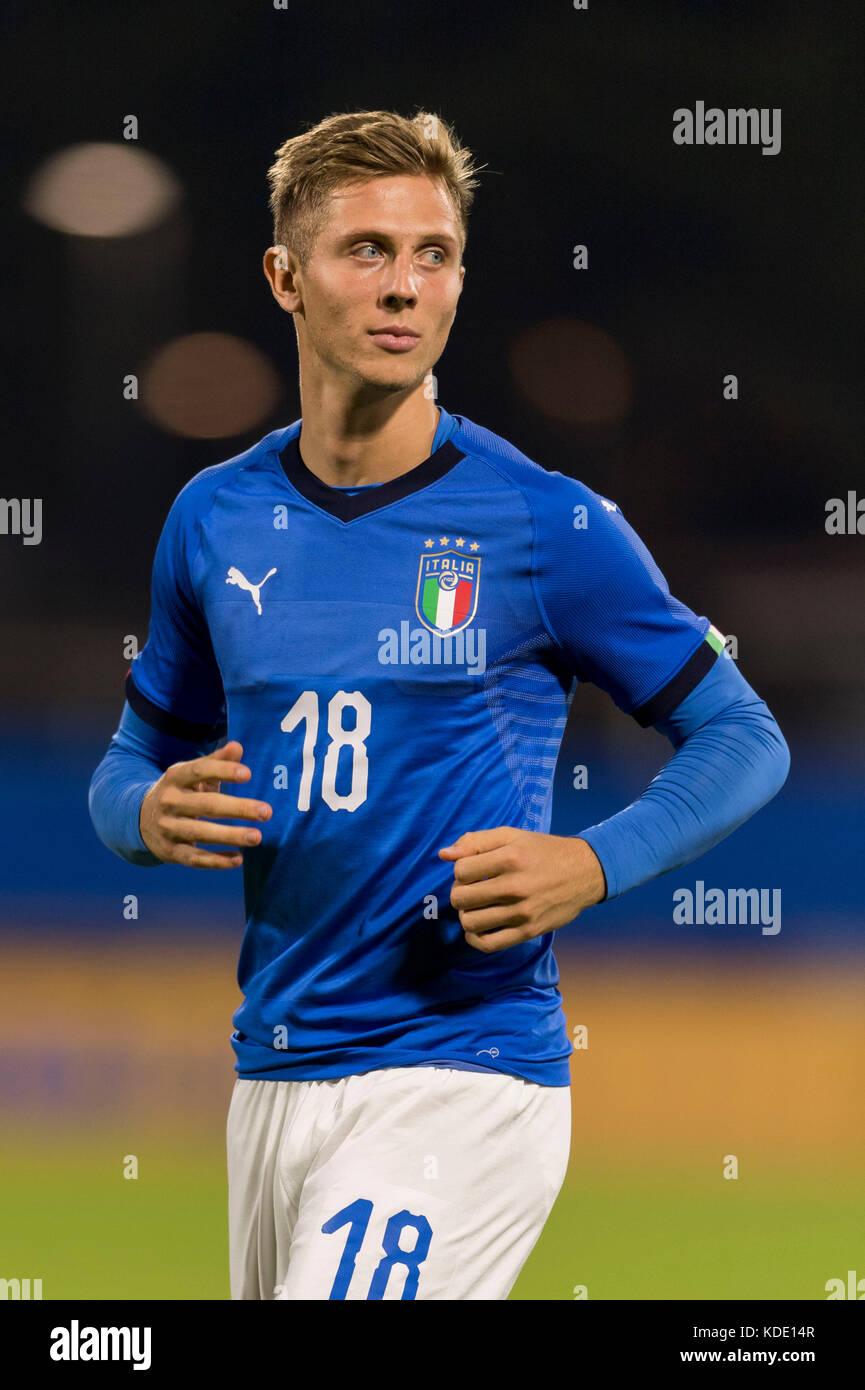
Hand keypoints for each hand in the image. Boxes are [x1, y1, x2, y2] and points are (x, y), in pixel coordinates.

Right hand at [139, 741, 271, 867]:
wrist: (139, 818)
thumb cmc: (179, 791)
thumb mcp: (190, 773)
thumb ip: (215, 761)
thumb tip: (238, 747)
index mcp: (176, 777)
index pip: (200, 770)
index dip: (223, 771)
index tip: (248, 774)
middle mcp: (170, 801)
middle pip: (206, 805)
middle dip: (238, 808)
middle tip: (266, 811)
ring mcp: (168, 827)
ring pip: (201, 833)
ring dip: (231, 835)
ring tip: (257, 836)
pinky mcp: (170, 851)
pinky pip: (195, 858)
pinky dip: (216, 861)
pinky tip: (238, 859)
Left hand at [438, 826, 605, 952]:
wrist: (585, 872)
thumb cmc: (543, 851)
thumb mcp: (512, 836)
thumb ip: (476, 841)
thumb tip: (444, 855)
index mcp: (510, 858)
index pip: (460, 870)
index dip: (460, 870)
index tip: (473, 870)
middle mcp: (515, 886)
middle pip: (460, 898)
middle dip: (460, 892)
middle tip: (472, 888)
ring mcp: (522, 912)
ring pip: (470, 922)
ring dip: (466, 914)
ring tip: (476, 906)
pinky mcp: (528, 931)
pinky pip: (489, 944)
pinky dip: (475, 939)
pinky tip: (477, 928)